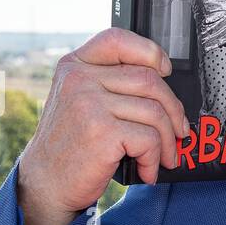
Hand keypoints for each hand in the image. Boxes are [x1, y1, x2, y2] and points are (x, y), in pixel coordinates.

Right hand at [17, 28, 190, 224]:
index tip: (166, 70)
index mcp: (74, 66)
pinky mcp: (101, 131)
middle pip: (149, 80)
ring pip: (155, 112)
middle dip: (174, 110)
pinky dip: (154, 159)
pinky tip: (147, 170)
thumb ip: (108, 85)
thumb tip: (162, 84)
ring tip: (164, 158)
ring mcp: (89, 103)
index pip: (117, 40)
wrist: (45, 184)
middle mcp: (79, 80)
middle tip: (179, 131)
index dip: (150, 51)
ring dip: (168, 141)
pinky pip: (149, 139)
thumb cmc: (69, 146)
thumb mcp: (78, 103)